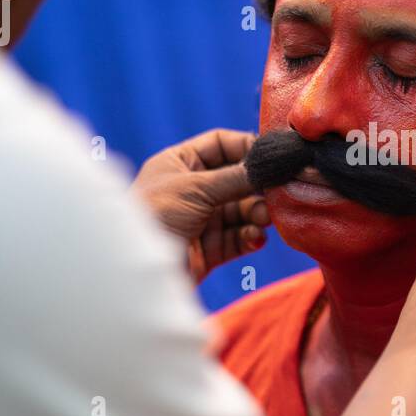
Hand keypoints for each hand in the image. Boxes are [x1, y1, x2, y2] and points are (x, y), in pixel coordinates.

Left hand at [132, 129, 270, 281]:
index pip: (222, 144)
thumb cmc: (155, 216)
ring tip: (264, 218)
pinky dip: (252, 236)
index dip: (248, 147)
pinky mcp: (211, 248)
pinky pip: (241, 237)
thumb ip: (237, 176)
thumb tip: (273, 163)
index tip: (274, 156)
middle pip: (239, 179)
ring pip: (244, 210)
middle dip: (259, 185)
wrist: (135, 271)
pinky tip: (255, 237)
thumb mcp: (196, 188)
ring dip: (258, 212)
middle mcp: (193, 189)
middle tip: (280, 191)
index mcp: (181, 163)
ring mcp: (204, 219)